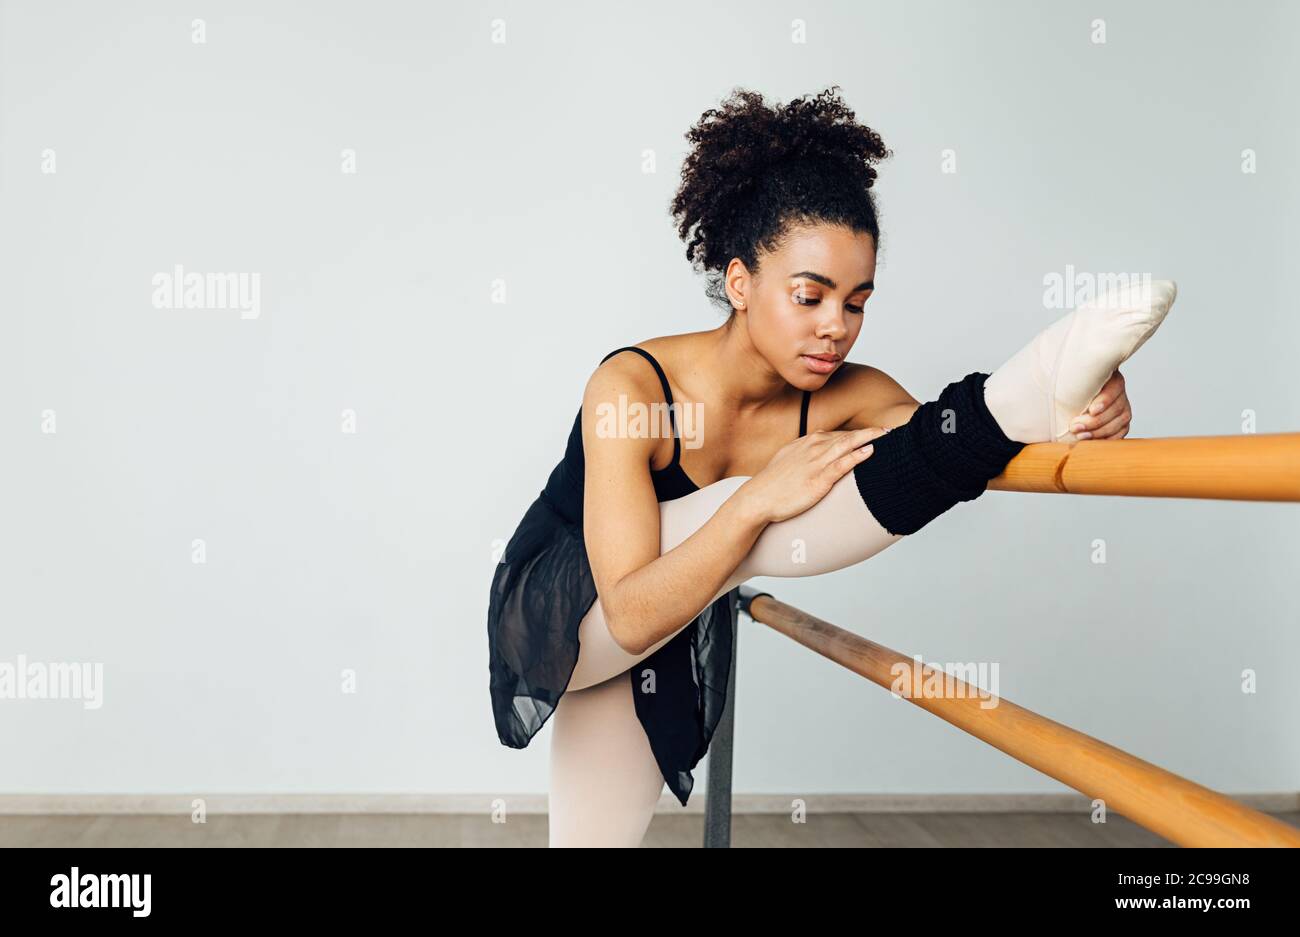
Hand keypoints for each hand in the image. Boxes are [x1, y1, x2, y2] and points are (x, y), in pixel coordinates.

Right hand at [738, 427, 887, 523]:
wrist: (759, 497)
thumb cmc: (772, 484)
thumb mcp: (788, 461)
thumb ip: (803, 455)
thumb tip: (815, 457)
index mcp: (806, 443)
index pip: (836, 434)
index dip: (855, 433)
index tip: (871, 433)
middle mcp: (813, 447)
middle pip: (847, 436)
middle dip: (868, 432)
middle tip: (888, 429)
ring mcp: (817, 462)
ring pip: (848, 445)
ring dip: (869, 438)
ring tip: (886, 435)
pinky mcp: (819, 478)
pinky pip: (843, 463)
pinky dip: (858, 455)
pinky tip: (871, 450)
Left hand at [1071, 369, 1131, 438]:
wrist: (1071, 398)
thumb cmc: (1068, 387)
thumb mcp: (1068, 381)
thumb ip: (1067, 383)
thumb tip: (1055, 385)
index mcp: (1109, 378)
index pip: (1113, 388)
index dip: (1104, 400)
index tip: (1092, 410)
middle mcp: (1119, 393)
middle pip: (1115, 408)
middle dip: (1095, 421)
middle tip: (1075, 427)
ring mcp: (1123, 408)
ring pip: (1120, 422)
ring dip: (1099, 432)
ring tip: (1080, 436)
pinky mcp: (1121, 422)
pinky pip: (1120, 433)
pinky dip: (1107, 439)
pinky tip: (1092, 442)